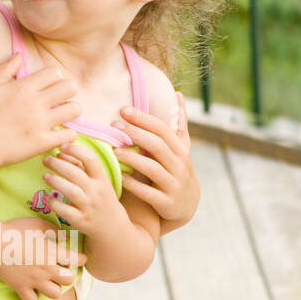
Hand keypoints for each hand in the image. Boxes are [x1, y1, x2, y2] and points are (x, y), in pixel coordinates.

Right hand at [0, 54, 80, 169]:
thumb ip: (5, 70)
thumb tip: (19, 55)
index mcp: (22, 88)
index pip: (54, 72)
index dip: (54, 78)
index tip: (48, 87)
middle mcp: (34, 103)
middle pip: (70, 87)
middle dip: (66, 92)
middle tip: (58, 101)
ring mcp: (40, 123)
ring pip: (75, 109)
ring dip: (70, 111)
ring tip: (60, 116)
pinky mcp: (42, 142)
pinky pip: (70, 134)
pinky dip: (67, 134)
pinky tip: (57, 135)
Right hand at [0, 216, 86, 299]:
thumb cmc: (14, 230)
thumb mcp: (37, 224)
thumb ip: (55, 231)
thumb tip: (66, 236)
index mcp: (53, 252)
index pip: (77, 260)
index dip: (80, 258)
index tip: (78, 257)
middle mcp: (47, 269)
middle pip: (69, 280)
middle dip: (67, 274)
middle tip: (60, 269)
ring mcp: (34, 280)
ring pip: (55, 294)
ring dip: (53, 288)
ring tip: (47, 281)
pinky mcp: (20, 288)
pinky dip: (33, 297)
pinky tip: (31, 288)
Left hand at [40, 143, 125, 237]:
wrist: (112, 227)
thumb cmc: (101, 198)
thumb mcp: (98, 182)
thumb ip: (81, 167)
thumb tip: (60, 151)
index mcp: (101, 179)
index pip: (91, 159)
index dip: (75, 150)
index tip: (62, 146)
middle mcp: (96, 192)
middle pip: (76, 174)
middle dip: (58, 164)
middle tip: (46, 160)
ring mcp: (88, 207)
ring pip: (70, 191)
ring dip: (55, 181)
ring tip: (45, 176)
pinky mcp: (80, 220)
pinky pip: (64, 211)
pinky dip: (53, 203)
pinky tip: (48, 197)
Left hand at [111, 92, 199, 227]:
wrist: (186, 205)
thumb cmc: (177, 169)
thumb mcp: (181, 147)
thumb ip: (177, 123)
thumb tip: (178, 94)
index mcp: (180, 150)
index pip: (163, 130)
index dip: (144, 119)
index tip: (124, 110)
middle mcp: (180, 165)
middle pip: (158, 146)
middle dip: (136, 134)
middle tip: (114, 125)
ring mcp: (174, 184)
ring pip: (153, 169)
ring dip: (133, 159)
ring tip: (114, 150)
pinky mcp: (166, 202)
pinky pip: (148, 193)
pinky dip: (134, 185)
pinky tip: (120, 177)